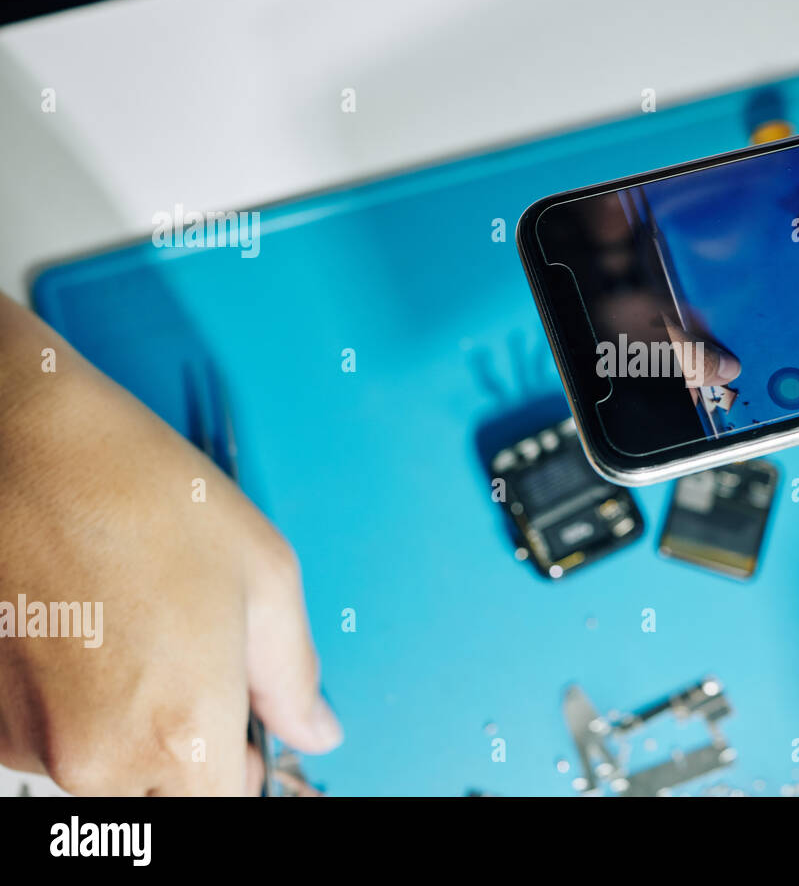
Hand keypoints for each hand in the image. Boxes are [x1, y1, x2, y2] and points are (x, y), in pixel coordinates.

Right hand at [0, 294, 340, 794]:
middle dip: (193, 748)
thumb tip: (316, 727)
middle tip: (200, 661)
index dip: (246, 768)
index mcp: (181, 731)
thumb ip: (293, 675)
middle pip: (166, 793)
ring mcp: (32, 740)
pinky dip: (79, 708)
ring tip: (142, 630)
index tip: (251, 735)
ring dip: (134, 725)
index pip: (228, 804)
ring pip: (108, 769)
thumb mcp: (264, 579)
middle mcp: (98, 756)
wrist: (27, 448)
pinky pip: (54, 740)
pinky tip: (93, 636)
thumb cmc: (146, 498)